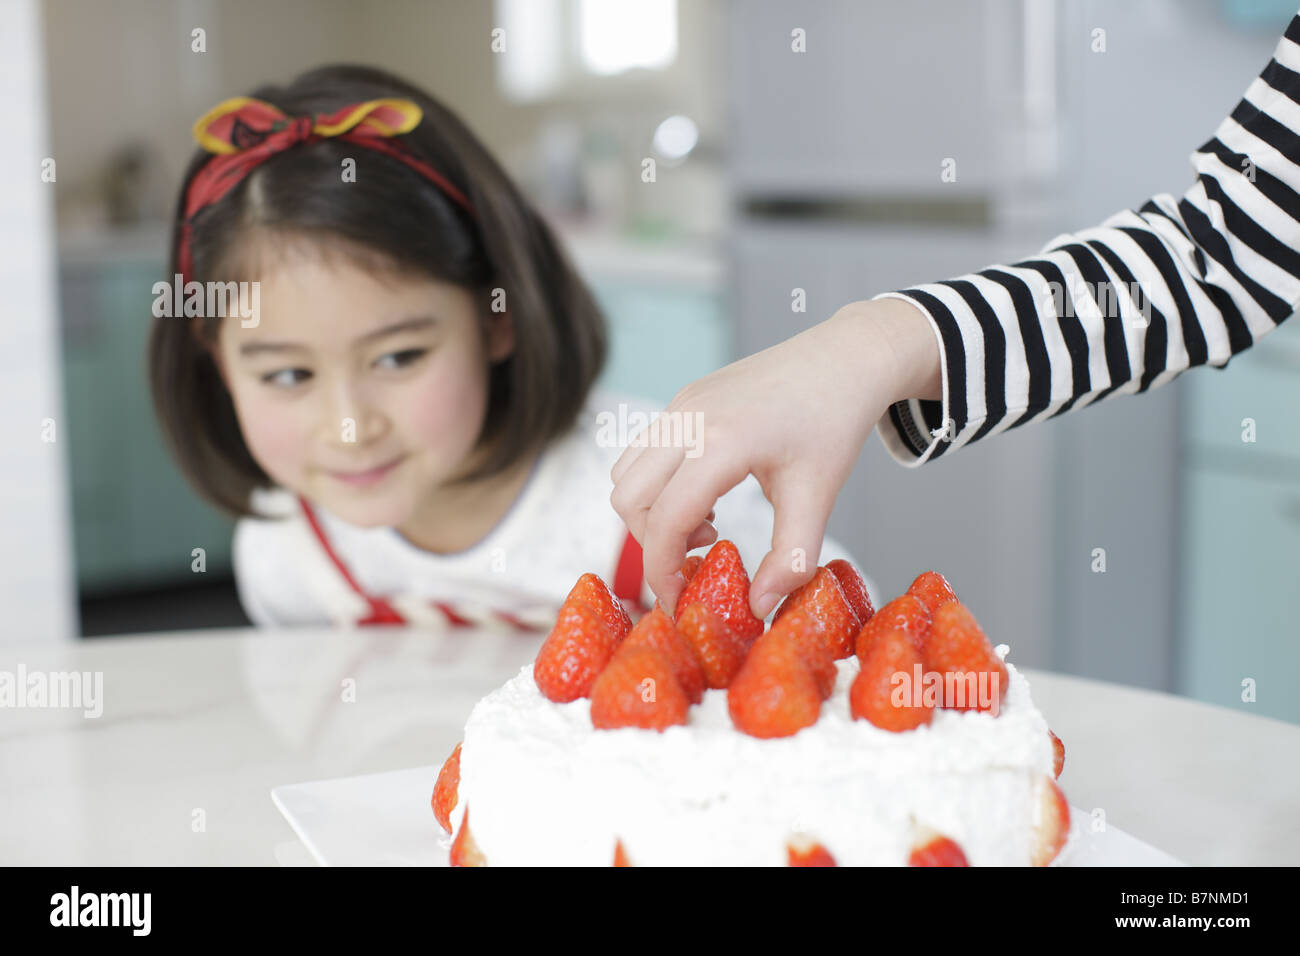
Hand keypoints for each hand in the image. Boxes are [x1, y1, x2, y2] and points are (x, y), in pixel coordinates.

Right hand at [610, 296, 941, 618]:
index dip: (664, 571)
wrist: (844, 359)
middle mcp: (688, 419)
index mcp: (721, 443)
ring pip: (626, 474)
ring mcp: (681, 404)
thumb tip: (759, 607)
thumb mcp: (817, 497)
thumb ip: (790, 559)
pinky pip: (643, 451)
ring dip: (653, 512)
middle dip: (653, 542)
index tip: (681, 599)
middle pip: (629, 499)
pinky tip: (707, 493)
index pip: (665, 521)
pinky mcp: (683, 399)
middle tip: (701, 557)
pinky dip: (660, 485)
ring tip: (708, 523)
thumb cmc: (833, 423)